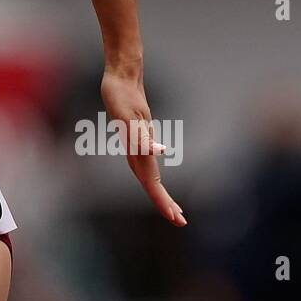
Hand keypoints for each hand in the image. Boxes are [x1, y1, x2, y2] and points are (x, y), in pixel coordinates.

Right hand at [100, 66, 185, 226]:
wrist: (119, 78)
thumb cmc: (122, 95)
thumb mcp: (131, 114)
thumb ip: (141, 135)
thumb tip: (157, 152)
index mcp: (135, 151)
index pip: (150, 183)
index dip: (161, 200)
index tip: (174, 217)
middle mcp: (136, 151)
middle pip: (150, 184)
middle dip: (164, 204)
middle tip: (181, 222)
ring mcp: (137, 146)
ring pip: (149, 176)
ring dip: (161, 195)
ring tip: (175, 210)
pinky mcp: (141, 138)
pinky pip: (149, 163)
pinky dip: (156, 177)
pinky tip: (159, 181)